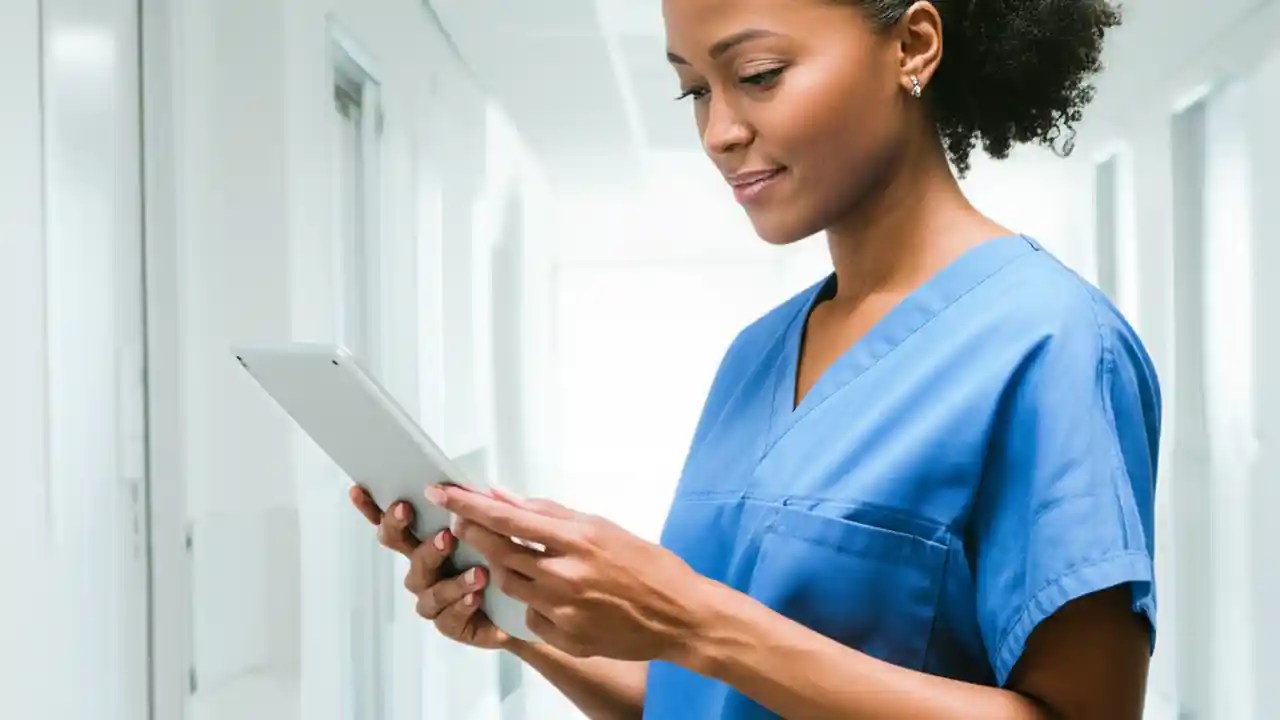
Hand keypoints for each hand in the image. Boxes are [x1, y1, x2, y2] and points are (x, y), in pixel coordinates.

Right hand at [349, 486, 508, 649]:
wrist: (531, 606)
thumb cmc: (508, 561)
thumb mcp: (499, 529)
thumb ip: (482, 509)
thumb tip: (472, 486)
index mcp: (428, 540)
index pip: (395, 521)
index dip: (372, 507)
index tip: (359, 489)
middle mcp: (423, 568)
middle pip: (399, 546)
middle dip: (403, 530)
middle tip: (434, 527)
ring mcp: (433, 597)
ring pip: (427, 586)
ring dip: (451, 579)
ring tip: (478, 573)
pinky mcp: (450, 623)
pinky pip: (448, 616)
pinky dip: (462, 604)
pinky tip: (477, 596)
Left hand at [425, 484, 707, 661]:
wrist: (680, 615)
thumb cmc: (646, 565)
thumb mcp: (601, 527)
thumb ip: (550, 514)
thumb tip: (506, 498)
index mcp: (577, 540)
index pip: (508, 519)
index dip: (470, 505)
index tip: (443, 492)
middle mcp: (565, 576)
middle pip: (498, 553)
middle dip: (473, 535)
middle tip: (460, 522)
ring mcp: (564, 610)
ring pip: (510, 585)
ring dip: (504, 568)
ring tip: (523, 558)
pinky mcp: (566, 637)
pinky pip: (530, 615)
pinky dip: (533, 601)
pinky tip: (554, 595)